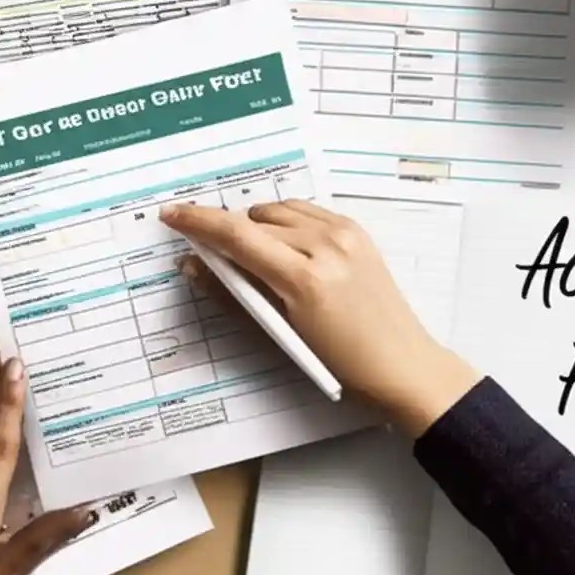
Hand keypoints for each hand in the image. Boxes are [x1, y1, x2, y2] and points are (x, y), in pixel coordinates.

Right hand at [161, 200, 478, 436]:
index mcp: (304, 277)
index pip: (237, 235)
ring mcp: (344, 234)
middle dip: (226, 232)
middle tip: (209, 253)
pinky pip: (305, 211)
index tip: (172, 215)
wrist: (402, 364)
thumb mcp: (281, 333)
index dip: (198, 222)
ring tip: (251, 255)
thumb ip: (234, 295)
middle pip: (254, 221)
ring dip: (256, 225)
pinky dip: (286, 223)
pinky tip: (283, 247)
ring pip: (278, 210)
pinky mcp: (356, 230)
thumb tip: (194, 266)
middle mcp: (325, 245)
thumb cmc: (340, 363)